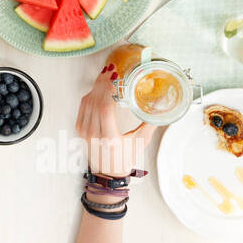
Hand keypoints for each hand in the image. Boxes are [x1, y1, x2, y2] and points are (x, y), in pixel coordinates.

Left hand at [76, 63, 153, 179]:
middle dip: (103, 82)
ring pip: (88, 101)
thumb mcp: (140, 142)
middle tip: (112, 70)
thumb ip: (150, 123)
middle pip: (95, 101)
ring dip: (96, 85)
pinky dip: (91, 94)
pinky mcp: (80, 128)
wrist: (107, 173)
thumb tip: (162, 105)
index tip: (116, 77)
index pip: (105, 108)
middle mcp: (94, 133)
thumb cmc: (124, 158)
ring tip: (107, 74)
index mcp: (109, 137)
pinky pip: (83, 106)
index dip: (108, 90)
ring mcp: (84, 130)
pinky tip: (99, 87)